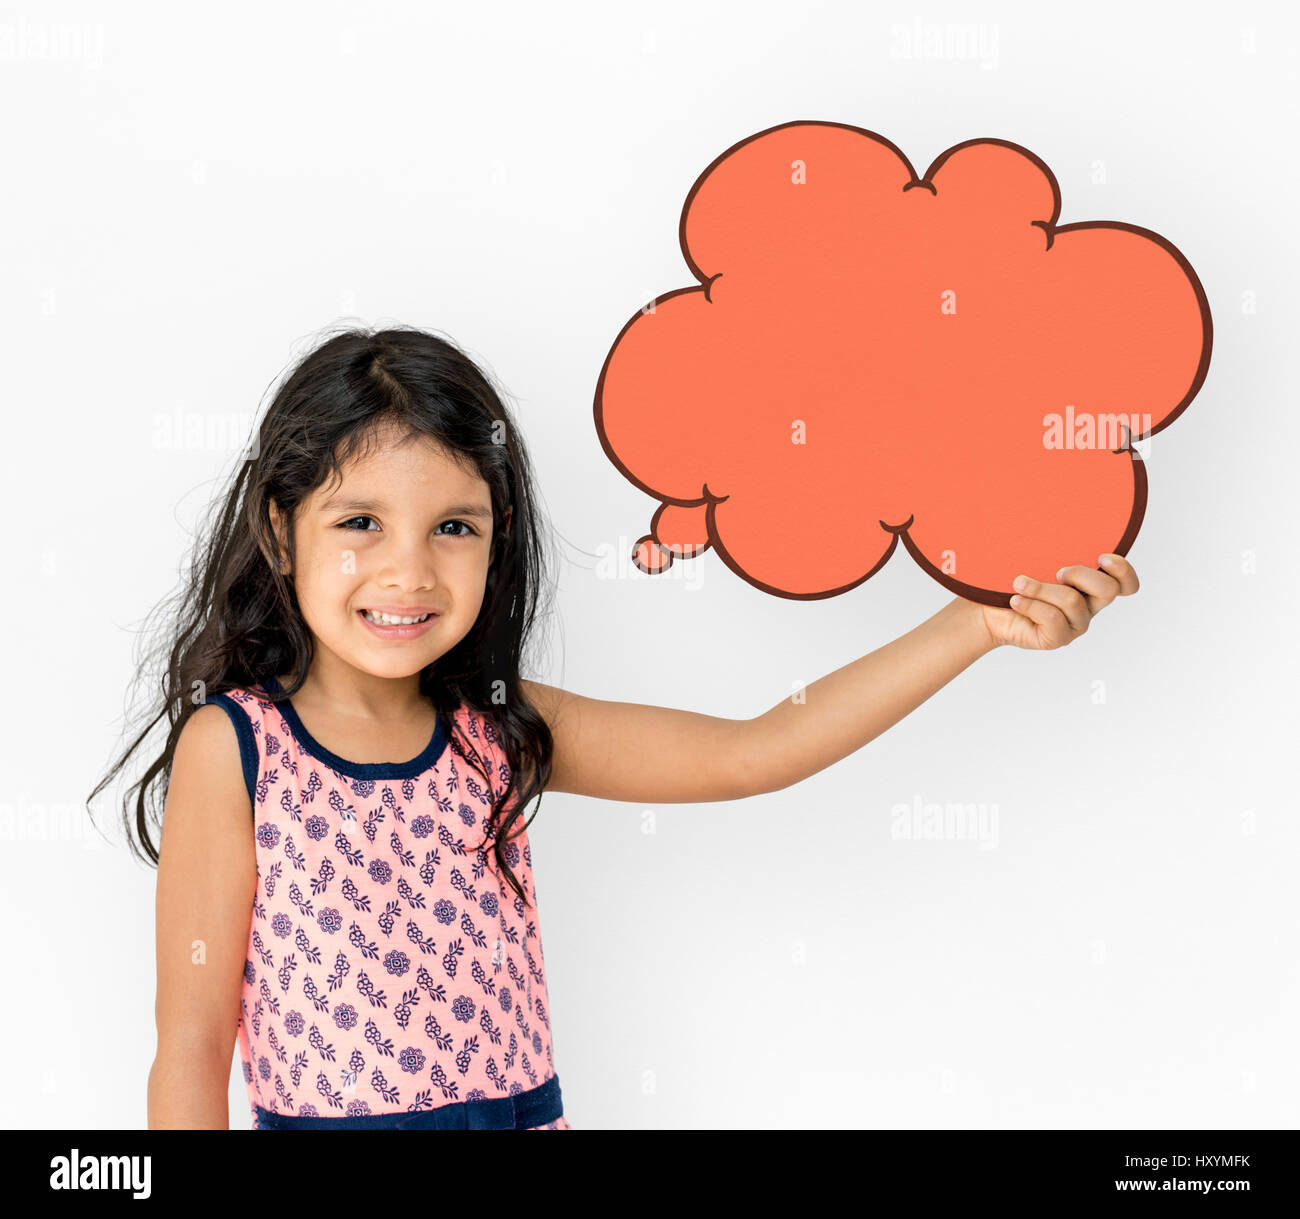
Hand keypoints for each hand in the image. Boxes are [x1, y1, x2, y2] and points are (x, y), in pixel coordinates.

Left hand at [975, 554, 1139, 650]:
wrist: (981, 608)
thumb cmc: (1008, 578)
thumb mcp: (1033, 553)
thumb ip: (1054, 539)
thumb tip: (1056, 501)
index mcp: (1091, 585)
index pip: (1127, 584)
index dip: (1123, 571)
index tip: (1101, 556)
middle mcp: (1089, 606)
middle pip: (1108, 590)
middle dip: (1081, 574)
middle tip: (1056, 571)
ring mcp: (1073, 625)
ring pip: (1072, 601)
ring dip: (1041, 588)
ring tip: (1018, 583)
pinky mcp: (1056, 639)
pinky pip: (1052, 619)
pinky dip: (1031, 605)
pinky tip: (1015, 600)